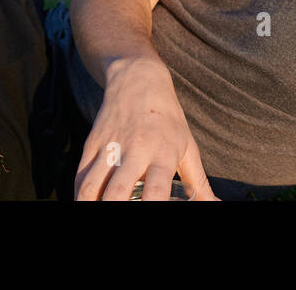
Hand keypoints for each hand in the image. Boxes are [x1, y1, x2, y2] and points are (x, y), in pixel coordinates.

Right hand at [74, 58, 218, 200]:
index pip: (156, 191)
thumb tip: (215, 206)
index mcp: (163, 154)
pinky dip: (80, 194)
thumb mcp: (188, 147)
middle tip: (118, 215)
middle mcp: (135, 151)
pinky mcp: (92, 143)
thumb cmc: (168, 118)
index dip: (152, 208)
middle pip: (117, 192)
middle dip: (115, 208)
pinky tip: (87, 201)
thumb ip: (198, 182)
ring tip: (100, 210)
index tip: (151, 214)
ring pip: (92, 185)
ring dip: (92, 203)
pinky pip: (80, 175)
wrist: (139, 79)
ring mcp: (110, 147)